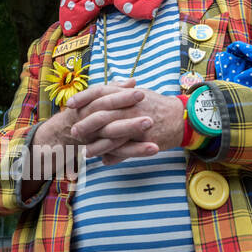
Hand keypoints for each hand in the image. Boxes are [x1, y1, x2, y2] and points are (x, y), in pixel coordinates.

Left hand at [67, 83, 183, 164]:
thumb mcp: (139, 94)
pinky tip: (104, 161)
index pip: (100, 91)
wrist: (182, 118)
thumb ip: (120, 92)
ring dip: (97, 144)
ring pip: (112, 134)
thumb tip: (105, 90)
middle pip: (102, 113)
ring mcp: (137, 123)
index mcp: (126, 94)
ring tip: (84, 152)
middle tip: (73, 131)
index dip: (83, 97)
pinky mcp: (145, 139)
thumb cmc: (158, 105)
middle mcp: (130, 107)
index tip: (69, 104)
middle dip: (86, 123)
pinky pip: (126, 149)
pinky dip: (114, 156)